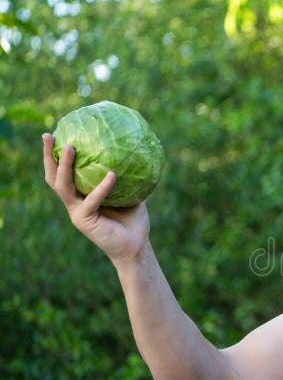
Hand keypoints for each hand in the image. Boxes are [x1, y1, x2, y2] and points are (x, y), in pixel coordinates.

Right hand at [42, 133, 150, 264]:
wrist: (136, 245)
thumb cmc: (133, 220)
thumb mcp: (131, 193)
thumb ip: (128, 176)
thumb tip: (135, 150)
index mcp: (81, 195)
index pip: (63, 173)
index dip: (55, 156)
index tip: (55, 134)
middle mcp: (74, 203)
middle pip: (53, 177)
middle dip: (48, 156)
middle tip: (49, 135)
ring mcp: (77, 212)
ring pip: (63, 186)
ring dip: (64, 166)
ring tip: (69, 147)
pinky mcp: (85, 220)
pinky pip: (92, 200)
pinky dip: (102, 187)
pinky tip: (112, 175)